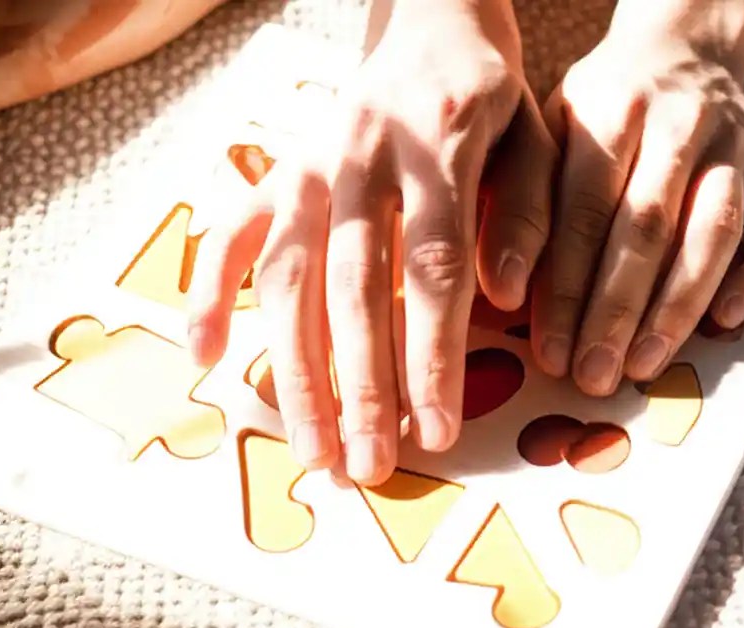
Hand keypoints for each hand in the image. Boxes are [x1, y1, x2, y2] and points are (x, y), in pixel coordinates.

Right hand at [187, 1, 555, 484]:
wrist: (430, 19)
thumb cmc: (492, 97)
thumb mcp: (538, 139)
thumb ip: (528, 216)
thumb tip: (503, 299)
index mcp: (440, 150)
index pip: (435, 271)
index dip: (431, 358)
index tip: (437, 431)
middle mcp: (360, 160)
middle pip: (354, 289)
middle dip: (360, 388)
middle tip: (369, 467)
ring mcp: (307, 166)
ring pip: (288, 278)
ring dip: (292, 370)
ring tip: (308, 449)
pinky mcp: (276, 171)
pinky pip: (229, 234)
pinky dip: (208, 293)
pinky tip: (205, 358)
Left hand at [530, 12, 743, 394]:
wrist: (683, 51)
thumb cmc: (604, 109)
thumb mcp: (552, 127)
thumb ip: (533, 197)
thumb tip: (506, 290)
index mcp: (613, 110)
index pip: (584, 210)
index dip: (565, 287)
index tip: (549, 350)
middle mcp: (681, 122)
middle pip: (648, 227)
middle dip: (616, 311)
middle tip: (594, 374)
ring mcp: (737, 144)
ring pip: (716, 232)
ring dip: (679, 307)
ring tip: (645, 365)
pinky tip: (725, 322)